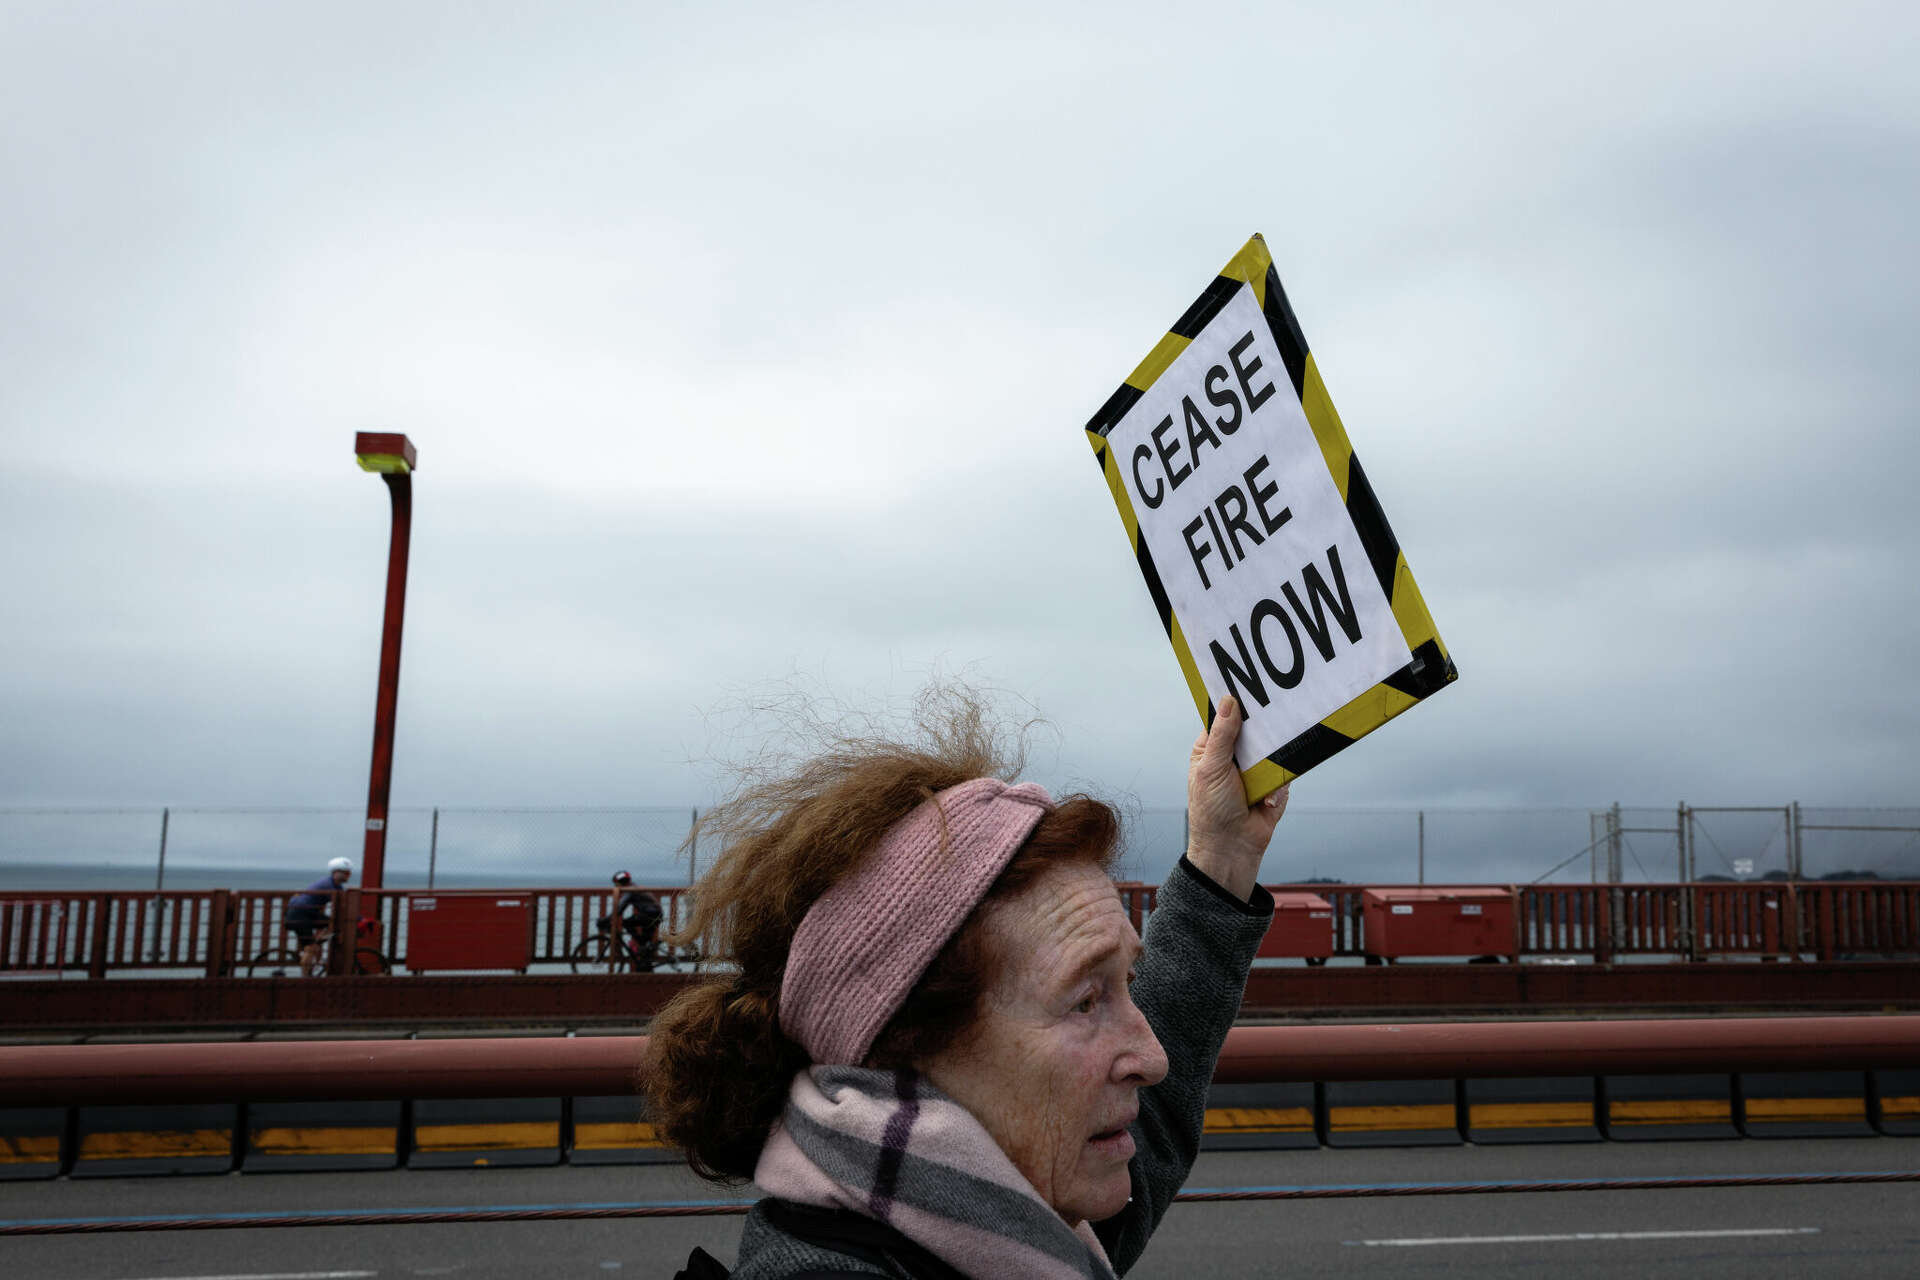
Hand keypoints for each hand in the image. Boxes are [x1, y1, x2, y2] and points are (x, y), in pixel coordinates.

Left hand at [1185, 695, 1288, 901]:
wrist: (1232, 847)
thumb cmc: (1211, 809)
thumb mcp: (1211, 768)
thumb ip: (1222, 735)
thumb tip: (1228, 701)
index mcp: (1212, 747)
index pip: (1225, 716)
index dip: (1234, 703)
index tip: (1248, 684)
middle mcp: (1235, 753)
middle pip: (1254, 727)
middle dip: (1262, 726)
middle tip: (1272, 713)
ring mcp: (1257, 766)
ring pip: (1274, 745)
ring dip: (1272, 754)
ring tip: (1265, 765)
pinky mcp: (1276, 781)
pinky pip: (1286, 769)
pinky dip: (1279, 783)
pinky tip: (1266, 799)